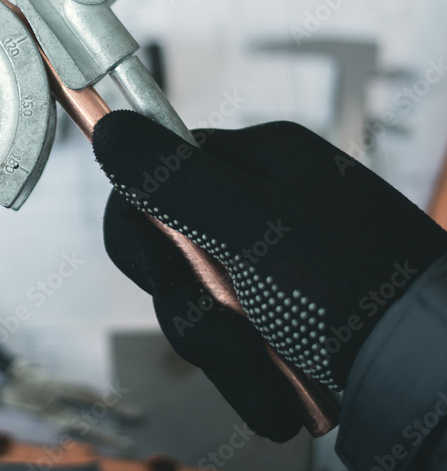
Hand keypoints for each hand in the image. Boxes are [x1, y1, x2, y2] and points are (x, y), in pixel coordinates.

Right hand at [93, 111, 446, 441]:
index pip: (155, 179)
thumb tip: (109, 127)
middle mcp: (259, 205)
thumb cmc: (352, 289)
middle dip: (190, 308)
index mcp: (259, 163)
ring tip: (265, 387)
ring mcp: (269, 261)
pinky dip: (243, 371)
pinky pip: (228, 335)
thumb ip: (172, 179)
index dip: (142, 233)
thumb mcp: (253, 227)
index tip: (163, 276)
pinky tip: (273, 397)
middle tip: (223, 340)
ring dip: (221, 352)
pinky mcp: (279, 310)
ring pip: (195, 302)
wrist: (433, 375)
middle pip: (170, 251)